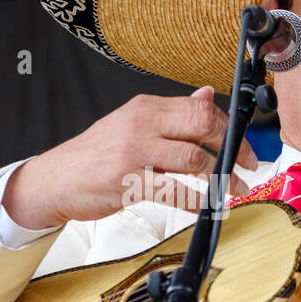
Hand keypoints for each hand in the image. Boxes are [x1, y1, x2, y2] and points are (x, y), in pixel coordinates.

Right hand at [2, 86, 258, 228]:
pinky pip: (174, 191)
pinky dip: (196, 200)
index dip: (230, 128)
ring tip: (231, 190)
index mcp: (146, 107)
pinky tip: (205, 207)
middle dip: (233, 148)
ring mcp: (134, 153)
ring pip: (194, 159)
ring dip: (221, 178)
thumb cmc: (95, 156)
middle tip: (247, 166)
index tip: (244, 146)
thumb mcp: (132, 125)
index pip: (200, 108)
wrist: (53, 180)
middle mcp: (142, 124)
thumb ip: (171, 114)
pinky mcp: (127, 182)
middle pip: (203, 126)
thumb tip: (207, 95)